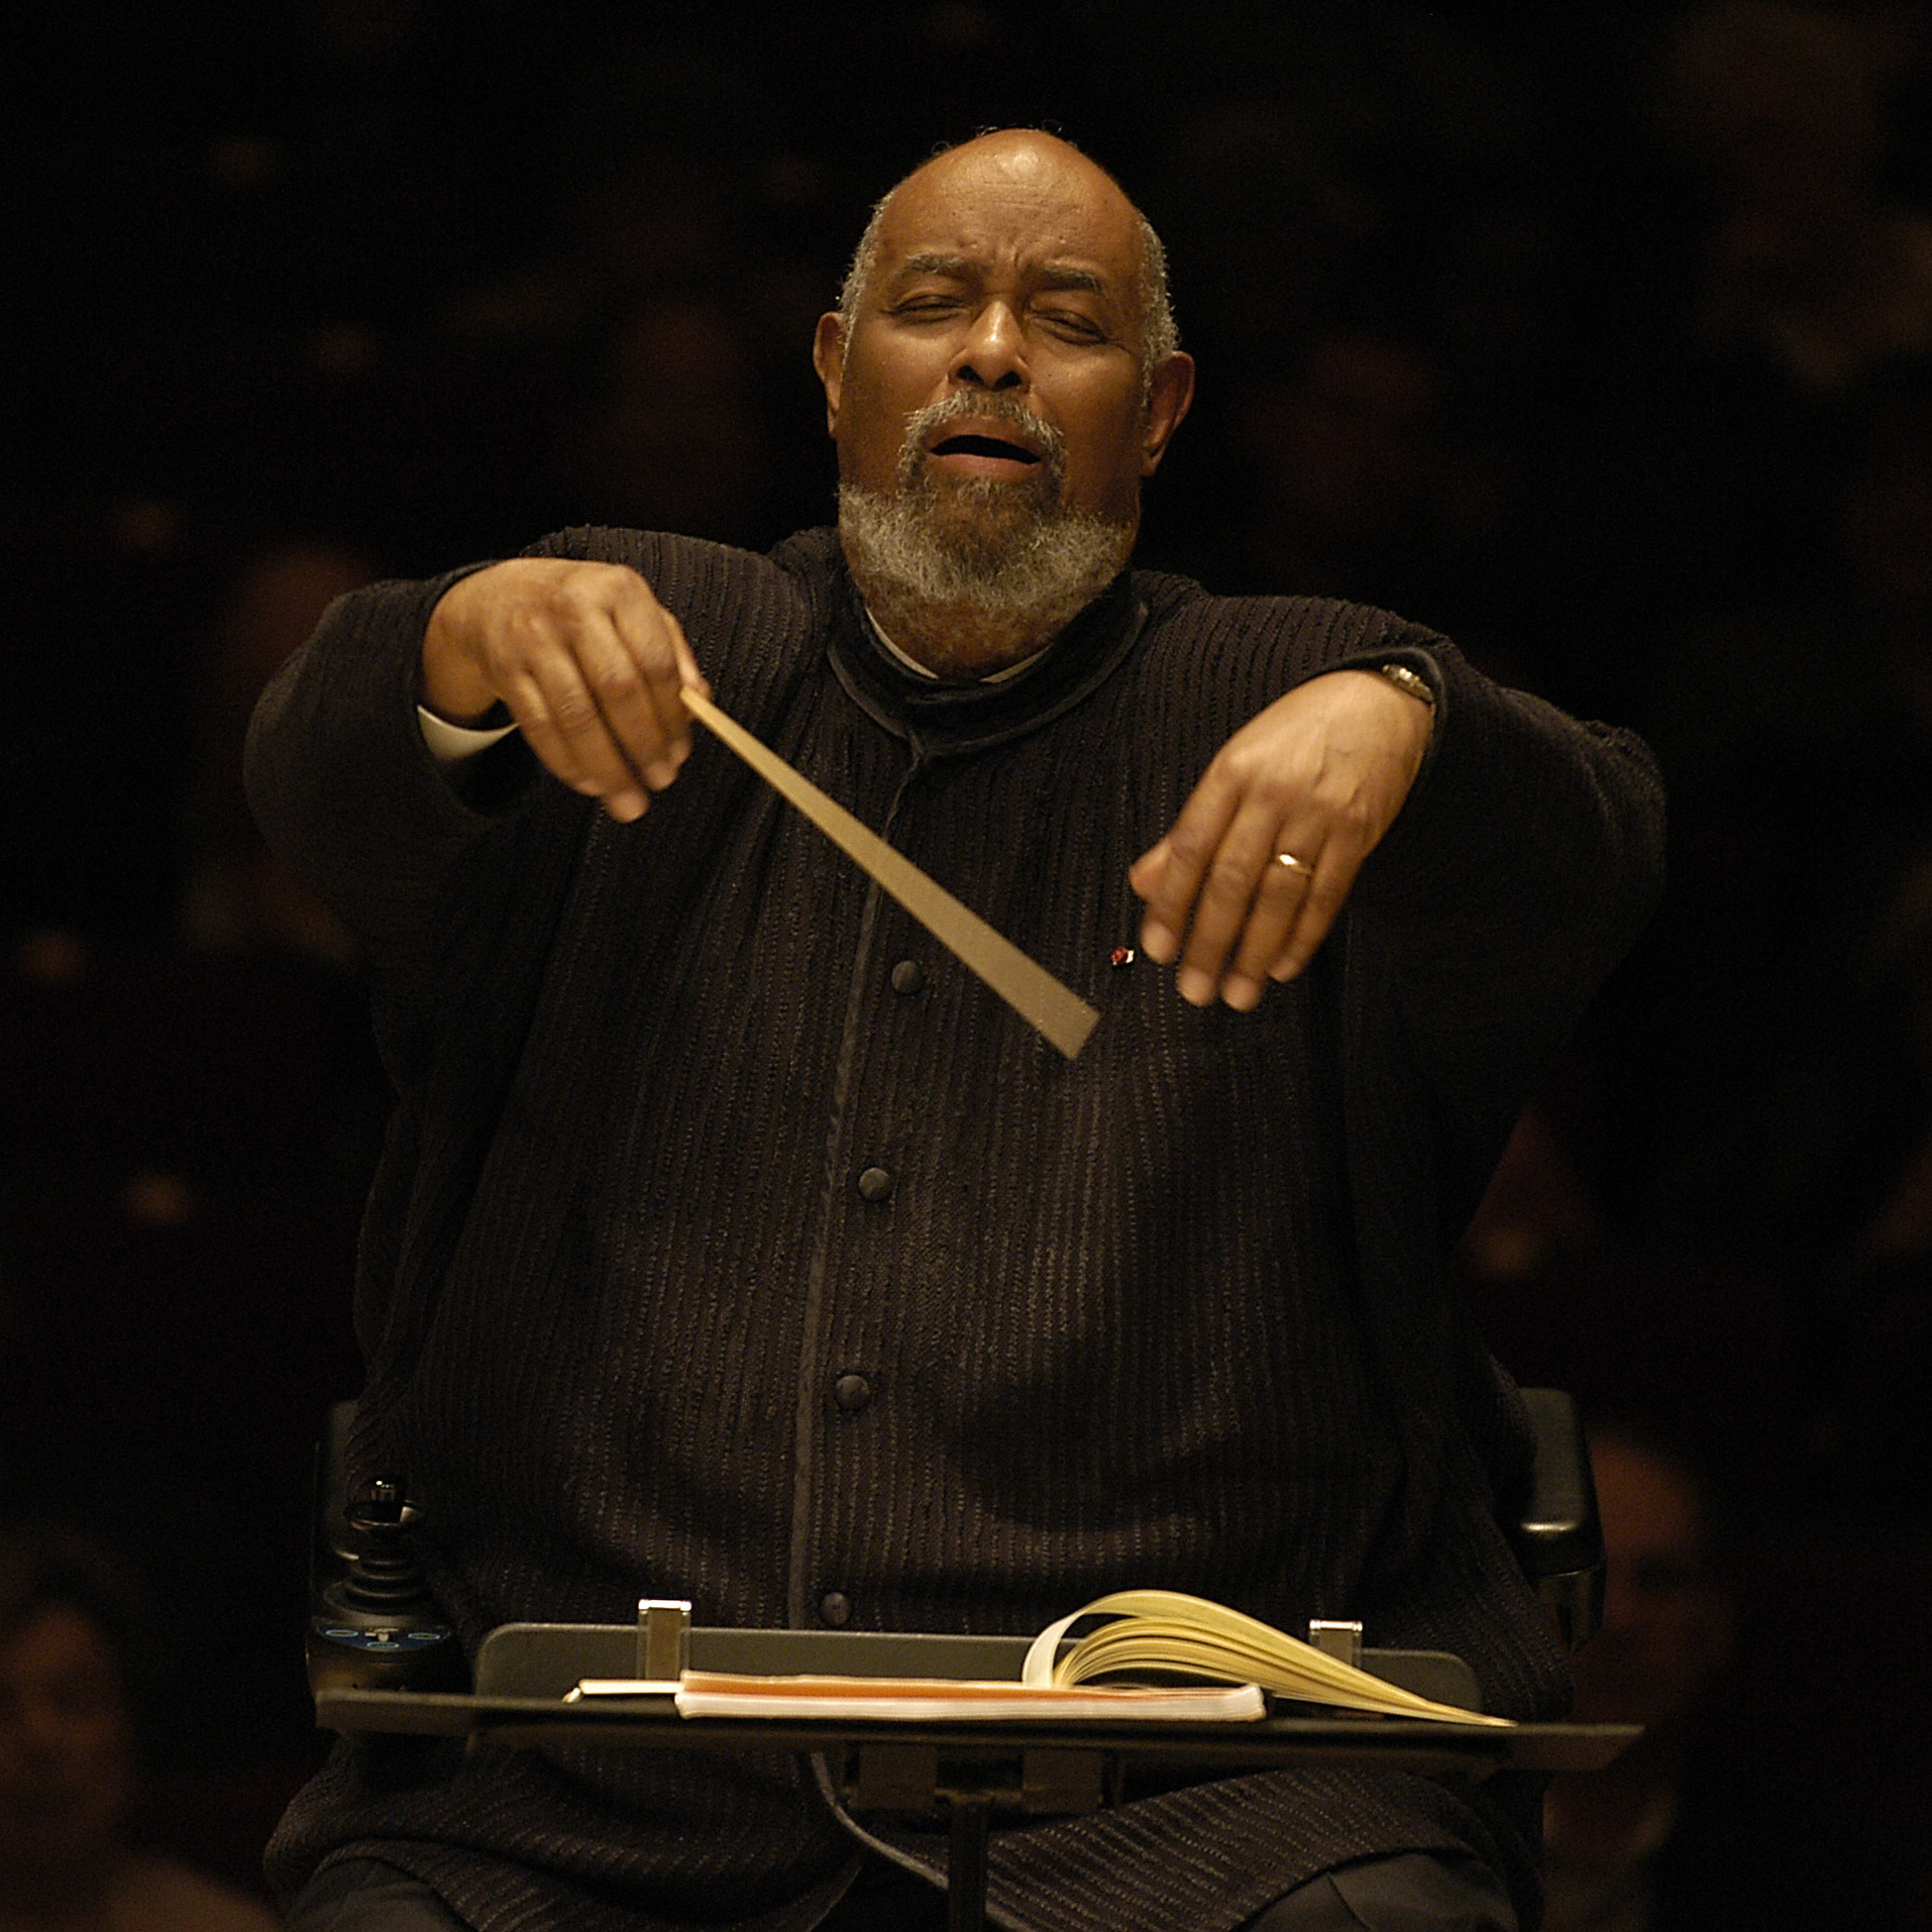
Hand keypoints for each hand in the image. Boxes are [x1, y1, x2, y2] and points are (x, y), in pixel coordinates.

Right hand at [422, 558, 708, 821]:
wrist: (501, 598)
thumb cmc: (583, 612)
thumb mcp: (632, 613)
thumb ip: (672, 654)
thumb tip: (699, 704)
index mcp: (618, 591)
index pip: (655, 661)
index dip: (672, 716)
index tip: (681, 753)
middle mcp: (574, 608)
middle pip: (618, 689)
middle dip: (643, 746)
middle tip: (661, 781)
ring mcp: (534, 639)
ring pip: (576, 716)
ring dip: (607, 768)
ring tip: (628, 800)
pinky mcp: (505, 670)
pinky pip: (540, 728)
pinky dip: (568, 765)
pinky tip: (591, 784)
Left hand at [1129, 668, 1431, 1008]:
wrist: (1377, 704)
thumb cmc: (1294, 739)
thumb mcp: (1233, 768)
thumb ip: (1189, 829)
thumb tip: (1144, 883)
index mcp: (1231, 774)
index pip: (1191, 848)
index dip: (1171, 904)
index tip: (1158, 950)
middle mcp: (1272, 794)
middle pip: (1233, 880)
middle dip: (1210, 943)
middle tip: (1195, 990)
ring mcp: (1318, 814)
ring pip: (1279, 896)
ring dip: (1255, 952)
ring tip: (1237, 993)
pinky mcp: (1358, 832)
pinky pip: (1327, 895)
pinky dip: (1303, 937)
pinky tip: (1282, 967)